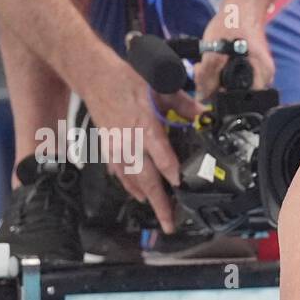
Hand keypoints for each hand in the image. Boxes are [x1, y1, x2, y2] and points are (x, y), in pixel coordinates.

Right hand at [83, 63, 186, 233]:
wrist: (93, 76)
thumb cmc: (127, 80)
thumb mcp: (161, 87)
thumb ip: (185, 105)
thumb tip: (205, 114)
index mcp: (145, 125)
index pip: (161, 155)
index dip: (171, 172)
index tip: (180, 186)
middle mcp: (130, 141)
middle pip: (146, 178)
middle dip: (159, 202)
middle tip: (170, 223)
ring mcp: (117, 146)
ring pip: (132, 180)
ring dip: (146, 198)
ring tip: (160, 214)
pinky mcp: (108, 147)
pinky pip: (119, 173)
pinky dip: (129, 186)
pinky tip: (138, 195)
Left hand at [195, 0, 274, 99]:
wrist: (242, 5)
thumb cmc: (234, 22)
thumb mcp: (215, 50)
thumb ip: (208, 76)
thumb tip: (203, 97)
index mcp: (262, 76)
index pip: (239, 101)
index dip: (219, 95)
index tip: (207, 79)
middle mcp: (262, 79)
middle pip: (233, 97)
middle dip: (213, 86)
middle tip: (202, 67)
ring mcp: (255, 74)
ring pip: (229, 88)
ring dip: (213, 78)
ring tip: (205, 61)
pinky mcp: (246, 70)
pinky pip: (229, 79)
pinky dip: (217, 72)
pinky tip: (211, 61)